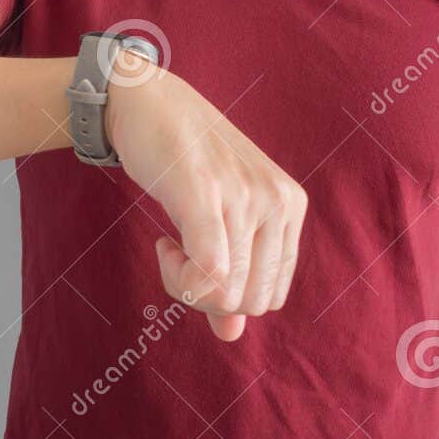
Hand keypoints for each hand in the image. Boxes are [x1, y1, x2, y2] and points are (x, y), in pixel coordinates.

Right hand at [103, 48, 306, 339]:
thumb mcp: (218, 218)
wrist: (147, 102)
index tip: (200, 262)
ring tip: (170, 245)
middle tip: (180, 256)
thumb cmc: (183, 162)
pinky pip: (208, 273)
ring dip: (184, 286)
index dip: (228, 297)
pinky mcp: (206, 194)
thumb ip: (230, 275)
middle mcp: (277, 200)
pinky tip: (162, 244)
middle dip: (206, 297)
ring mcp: (245, 196)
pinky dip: (179, 278)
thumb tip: (232, 335)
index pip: (270, 295)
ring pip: (226, 295)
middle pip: (249, 302)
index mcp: (290, 205)